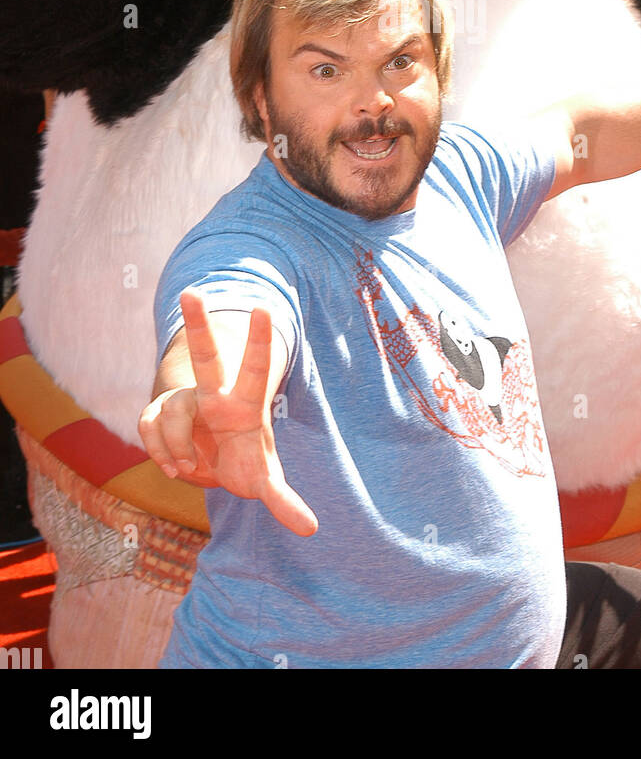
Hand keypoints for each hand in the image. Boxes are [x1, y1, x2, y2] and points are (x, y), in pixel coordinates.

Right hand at [138, 292, 317, 535]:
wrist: (212, 460)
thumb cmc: (244, 460)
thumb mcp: (263, 481)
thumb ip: (283, 501)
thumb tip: (311, 529)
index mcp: (244, 404)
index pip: (256, 368)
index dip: (259, 340)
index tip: (264, 308)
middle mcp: (213, 394)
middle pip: (206, 356)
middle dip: (198, 324)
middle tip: (191, 293)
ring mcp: (184, 400)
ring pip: (169, 417)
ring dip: (175, 453)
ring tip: (189, 472)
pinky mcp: (159, 412)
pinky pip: (147, 428)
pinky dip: (158, 454)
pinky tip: (173, 468)